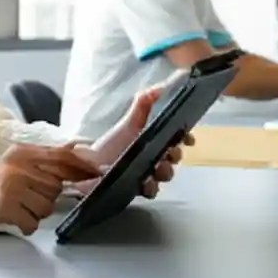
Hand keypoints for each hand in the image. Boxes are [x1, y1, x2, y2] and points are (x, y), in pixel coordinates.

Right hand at [0, 143, 102, 233]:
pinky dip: (27, 224)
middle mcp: (19, 167)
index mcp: (25, 153)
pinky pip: (32, 222)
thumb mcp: (20, 159)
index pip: (61, 157)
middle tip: (31, 194)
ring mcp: (12, 187)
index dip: (82, 166)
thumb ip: (49, 155)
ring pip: (47, 206)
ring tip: (22, 205)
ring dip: (38, 211)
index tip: (98, 172)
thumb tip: (78, 146)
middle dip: (48, 195)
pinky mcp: (5, 208)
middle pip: (55, 187)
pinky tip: (17, 217)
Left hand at [76, 85, 195, 199]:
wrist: (89, 163)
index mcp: (156, 142)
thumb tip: (162, 85)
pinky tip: (145, 181)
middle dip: (175, 155)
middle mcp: (156, 159)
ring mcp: (148, 176)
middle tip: (169, 151)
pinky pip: (151, 191)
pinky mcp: (137, 190)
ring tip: (157, 166)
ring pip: (165, 175)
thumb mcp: (130, 120)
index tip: (188, 138)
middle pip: (174, 158)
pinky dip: (151, 186)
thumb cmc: (114, 142)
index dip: (186, 138)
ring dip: (165, 171)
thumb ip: (145, 102)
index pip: (179, 140)